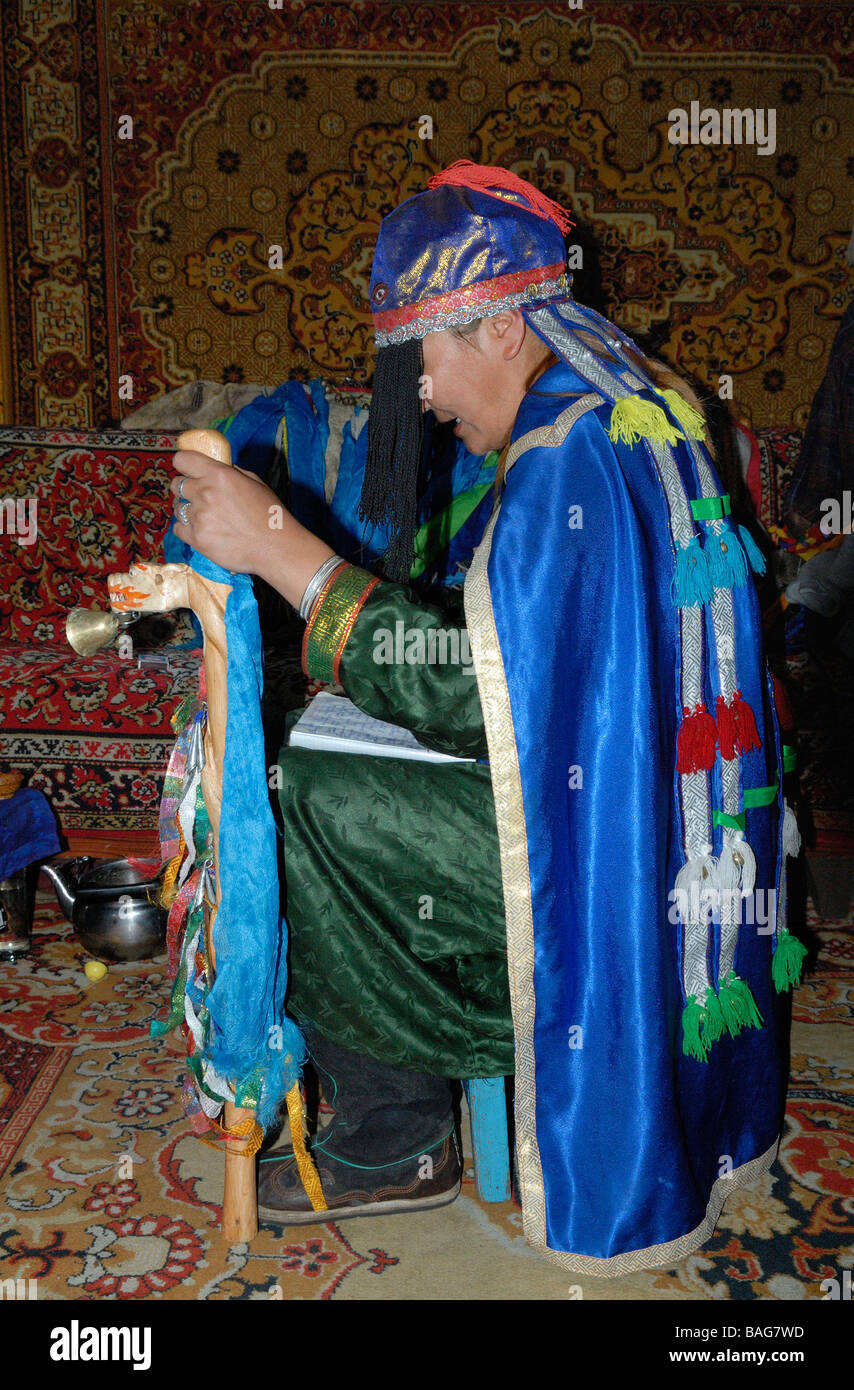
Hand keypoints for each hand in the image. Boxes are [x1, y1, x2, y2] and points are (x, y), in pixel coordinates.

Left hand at [170, 448, 285, 576]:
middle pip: (176, 485)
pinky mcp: (197, 538)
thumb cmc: (270, 515)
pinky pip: (178, 529)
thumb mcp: (255, 483)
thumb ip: (232, 472)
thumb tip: (217, 467)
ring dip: (189, 512)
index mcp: (219, 474)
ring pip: (178, 509)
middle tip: (198, 498)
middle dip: (185, 490)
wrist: (276, 548)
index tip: (186, 471)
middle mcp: (205, 492)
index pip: (182, 460)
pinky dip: (188, 530)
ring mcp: (199, 516)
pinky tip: (203, 531)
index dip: (183, 465)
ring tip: (207, 519)